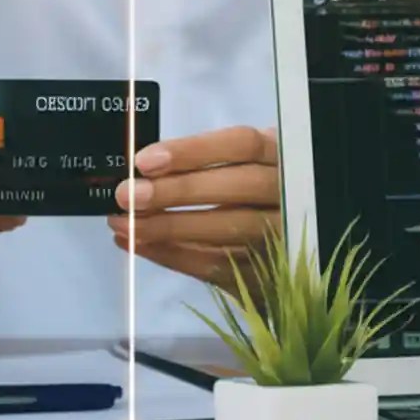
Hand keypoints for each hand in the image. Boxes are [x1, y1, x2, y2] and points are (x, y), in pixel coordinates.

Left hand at [107, 126, 279, 295]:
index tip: (145, 160)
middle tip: (128, 195)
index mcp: (282, 155)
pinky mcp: (269, 273)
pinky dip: (174, 256)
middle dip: (177, 191)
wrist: (294, 244)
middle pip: (237, 187)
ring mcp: (283, 235)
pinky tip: (139, 244)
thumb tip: (142, 169)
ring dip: (169, 228)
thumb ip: (203, 163)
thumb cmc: (255, 193)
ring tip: (124, 224)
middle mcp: (289, 193)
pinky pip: (219, 265)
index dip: (193, 151)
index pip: (242, 145)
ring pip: (228, 230)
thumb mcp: (244, 165)